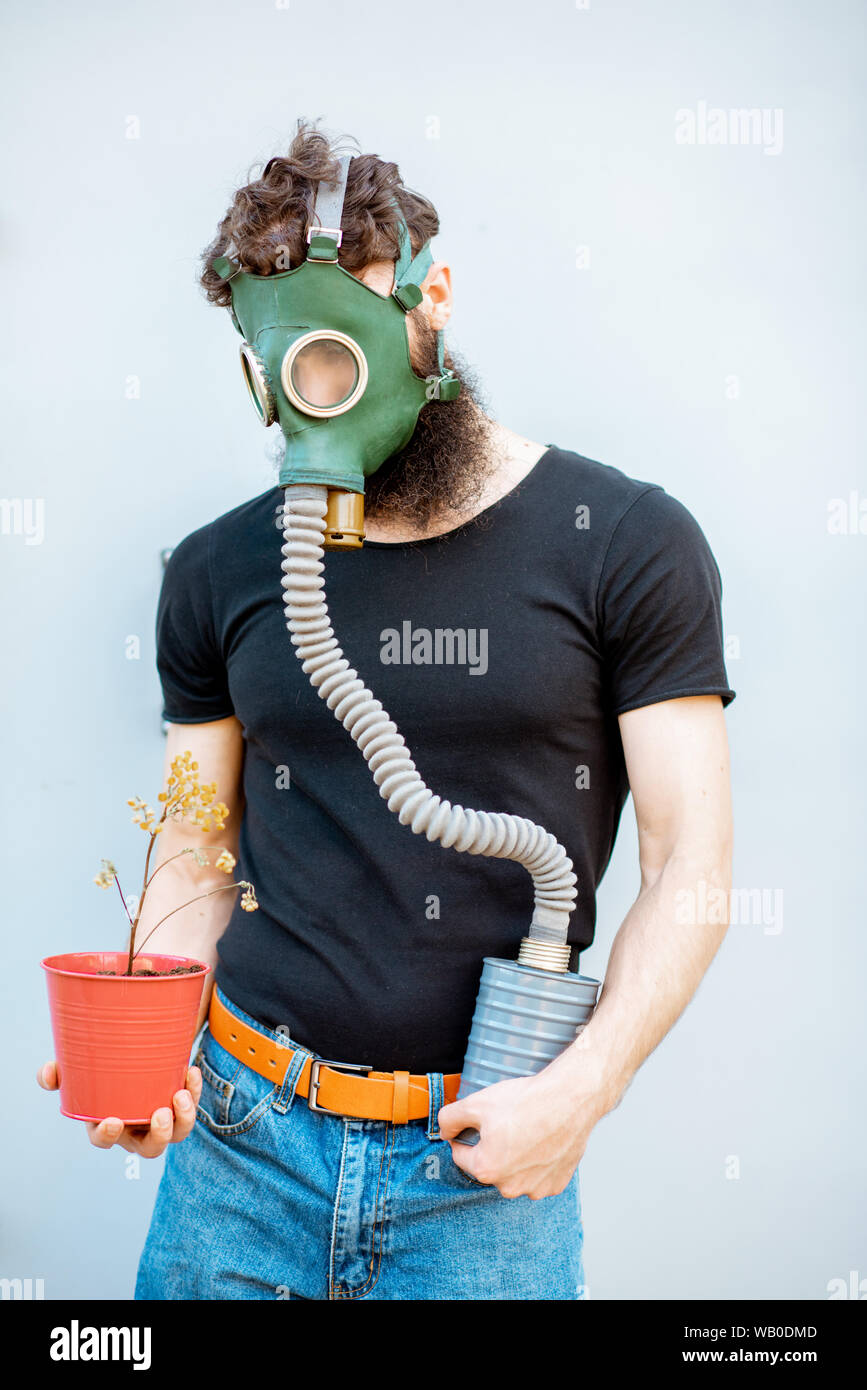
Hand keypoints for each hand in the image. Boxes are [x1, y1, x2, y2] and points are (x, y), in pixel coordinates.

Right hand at [37, 1060, 202, 1157]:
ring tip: (180, 1095)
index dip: (108, 1135)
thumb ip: (59, 1071)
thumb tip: (47, 1074)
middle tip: (160, 1114)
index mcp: (108, 1122)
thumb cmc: (102, 1067)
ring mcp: (160, 1119)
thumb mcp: (78, 1067)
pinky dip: (194, 1092)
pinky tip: (190, 1071)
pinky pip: (191, 1107)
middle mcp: (136, 1128)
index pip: (104, 1140)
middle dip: (158, 1136)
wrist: (135, 1049)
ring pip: (176, 1134)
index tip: (114, 1120)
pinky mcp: (180, 1105)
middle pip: (150, 1148)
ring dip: (183, 1119)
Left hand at [437, 1058, 611, 1199]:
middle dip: (492, 1147)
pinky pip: (537, 1176)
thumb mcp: (476, 1102)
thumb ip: (449, 1118)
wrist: (570, 1099)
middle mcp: (510, 1187)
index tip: (479, 1123)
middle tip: (506, 1123)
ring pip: (514, 1173)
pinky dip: (537, 1163)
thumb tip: (444, 1129)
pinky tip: (541, 1141)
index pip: (461, 1154)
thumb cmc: (527, 1102)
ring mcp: (535, 1188)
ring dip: (515, 1158)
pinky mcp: (556, 1185)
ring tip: (525, 1131)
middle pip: (489, 1166)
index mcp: (486, 1169)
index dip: (465, 1135)